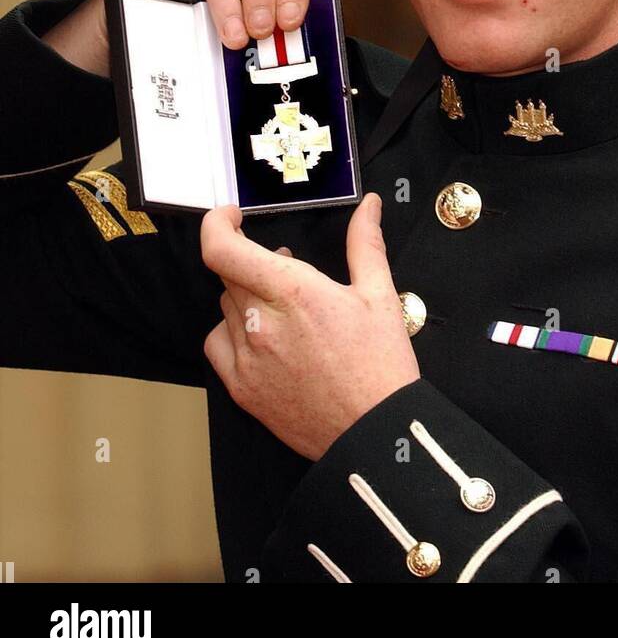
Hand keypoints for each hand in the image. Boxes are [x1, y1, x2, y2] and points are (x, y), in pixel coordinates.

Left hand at [200, 193, 420, 460]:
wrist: (375, 433)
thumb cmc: (381, 365)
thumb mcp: (379, 295)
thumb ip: (365, 242)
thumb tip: (368, 204)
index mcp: (293, 292)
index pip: (222, 249)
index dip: (216, 224)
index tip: (232, 217)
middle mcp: (261, 323)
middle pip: (229, 274)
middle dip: (252, 261)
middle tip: (286, 269)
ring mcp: (247, 359)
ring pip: (225, 306)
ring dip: (245, 296)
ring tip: (282, 307)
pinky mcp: (242, 389)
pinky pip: (218, 344)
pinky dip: (232, 332)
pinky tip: (261, 336)